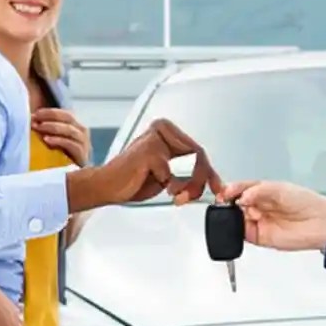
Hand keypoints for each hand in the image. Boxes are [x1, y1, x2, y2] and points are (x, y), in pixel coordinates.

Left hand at [32, 108, 91, 165]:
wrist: (75, 181)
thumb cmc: (61, 161)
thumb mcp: (55, 144)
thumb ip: (48, 132)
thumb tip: (31, 122)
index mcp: (76, 127)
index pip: (65, 114)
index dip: (50, 112)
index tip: (35, 113)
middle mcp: (82, 133)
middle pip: (69, 118)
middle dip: (50, 117)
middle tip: (35, 119)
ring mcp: (84, 144)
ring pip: (70, 130)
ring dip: (53, 127)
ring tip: (38, 127)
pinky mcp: (83, 156)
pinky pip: (72, 145)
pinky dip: (59, 141)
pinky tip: (47, 140)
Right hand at [65, 119, 221, 211]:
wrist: (107, 186)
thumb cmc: (134, 180)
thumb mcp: (169, 174)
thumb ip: (189, 171)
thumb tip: (214, 179)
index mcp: (167, 130)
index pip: (198, 150)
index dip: (210, 173)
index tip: (218, 188)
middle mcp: (162, 128)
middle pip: (199, 155)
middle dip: (200, 181)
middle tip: (190, 197)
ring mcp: (156, 137)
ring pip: (191, 163)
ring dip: (187, 186)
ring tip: (175, 196)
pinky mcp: (150, 151)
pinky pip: (172, 174)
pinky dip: (169, 186)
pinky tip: (158, 187)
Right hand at [220, 181, 325, 251]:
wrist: (319, 223)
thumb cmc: (306, 203)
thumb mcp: (280, 189)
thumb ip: (258, 191)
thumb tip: (241, 197)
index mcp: (263, 192)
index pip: (241, 189)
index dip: (231, 189)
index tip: (225, 191)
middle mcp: (259, 207)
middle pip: (235, 204)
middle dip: (229, 202)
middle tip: (226, 201)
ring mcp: (258, 222)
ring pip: (236, 218)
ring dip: (231, 216)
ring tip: (235, 212)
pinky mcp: (259, 237)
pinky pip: (241, 234)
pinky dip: (236, 230)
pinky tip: (238, 224)